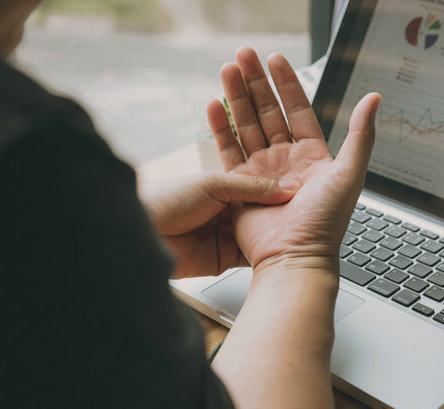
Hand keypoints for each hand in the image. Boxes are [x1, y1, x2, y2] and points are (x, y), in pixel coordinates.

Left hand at [140, 172, 299, 277]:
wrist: (135, 234)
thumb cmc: (163, 199)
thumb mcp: (213, 184)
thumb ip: (251, 186)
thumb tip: (285, 188)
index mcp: (223, 187)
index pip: (260, 186)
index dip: (280, 188)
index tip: (303, 189)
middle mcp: (225, 211)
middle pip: (263, 212)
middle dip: (283, 214)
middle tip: (308, 213)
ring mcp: (224, 236)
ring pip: (259, 235)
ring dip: (277, 235)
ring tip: (302, 233)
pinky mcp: (222, 259)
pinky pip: (248, 257)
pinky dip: (264, 255)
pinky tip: (283, 252)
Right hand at [207, 47, 380, 274]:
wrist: (295, 259)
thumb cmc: (325, 222)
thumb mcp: (349, 173)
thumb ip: (361, 134)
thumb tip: (374, 98)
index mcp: (312, 155)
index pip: (297, 109)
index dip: (286, 83)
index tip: (275, 58)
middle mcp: (285, 160)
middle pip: (267, 111)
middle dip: (256, 81)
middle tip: (244, 54)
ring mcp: (260, 172)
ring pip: (245, 125)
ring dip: (236, 96)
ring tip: (227, 70)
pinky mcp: (239, 186)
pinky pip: (227, 149)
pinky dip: (219, 127)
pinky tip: (213, 104)